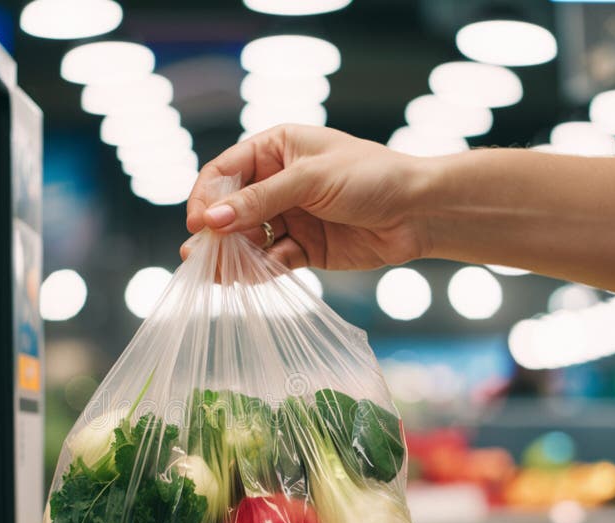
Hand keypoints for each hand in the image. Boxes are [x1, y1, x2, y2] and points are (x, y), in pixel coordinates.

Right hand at [182, 124, 431, 270]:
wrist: (418, 212)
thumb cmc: (371, 177)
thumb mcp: (310, 180)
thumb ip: (260, 201)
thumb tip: (210, 221)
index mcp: (276, 150)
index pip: (226, 172)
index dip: (207, 197)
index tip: (198, 224)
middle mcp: (278, 183)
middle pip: (232, 210)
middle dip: (215, 234)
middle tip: (197, 257)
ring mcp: (289, 217)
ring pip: (248, 239)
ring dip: (232, 257)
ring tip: (216, 275)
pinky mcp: (303, 248)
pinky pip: (271, 260)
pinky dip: (258, 271)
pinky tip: (246, 279)